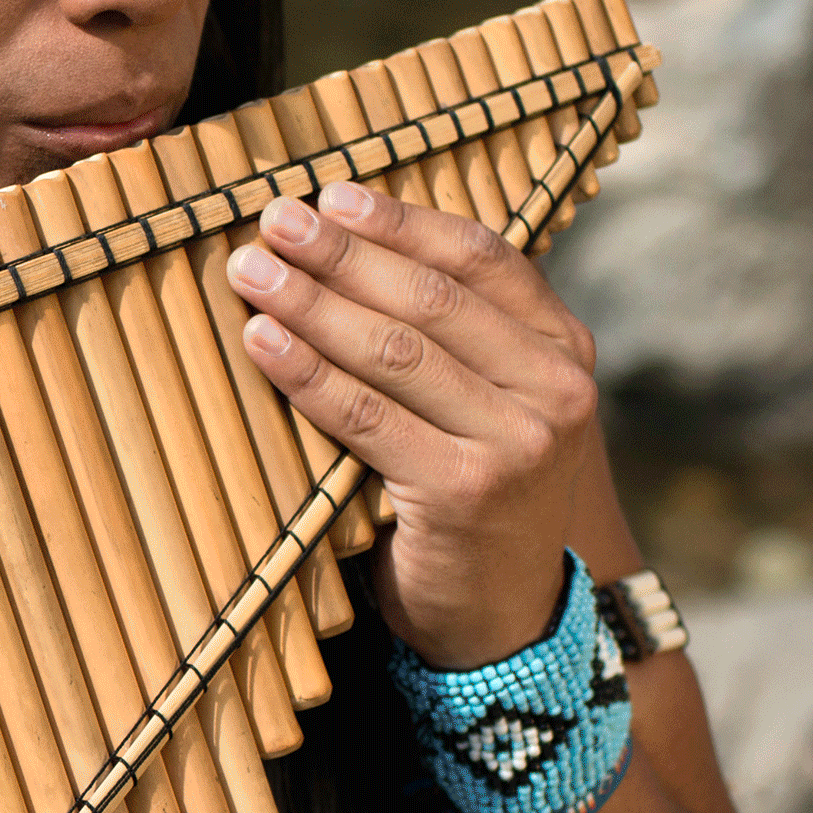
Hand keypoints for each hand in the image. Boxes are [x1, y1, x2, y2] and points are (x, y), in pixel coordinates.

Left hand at [227, 179, 599, 668]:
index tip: (330, 195)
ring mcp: (518, 440)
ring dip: (310, 302)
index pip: (480, 257)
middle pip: (430, 297)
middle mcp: (556, 388)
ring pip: (394, 350)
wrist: (503, 617)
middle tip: (272, 221)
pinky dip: (306, 373)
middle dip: (341, 254)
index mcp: (563, 348)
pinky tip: (261, 340)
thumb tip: (346, 244)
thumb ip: (453, 337)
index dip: (400, 222)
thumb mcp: (488, 405)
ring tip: (249, 271)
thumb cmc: (475, 498)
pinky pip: (366, 416)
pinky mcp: (467, 489)